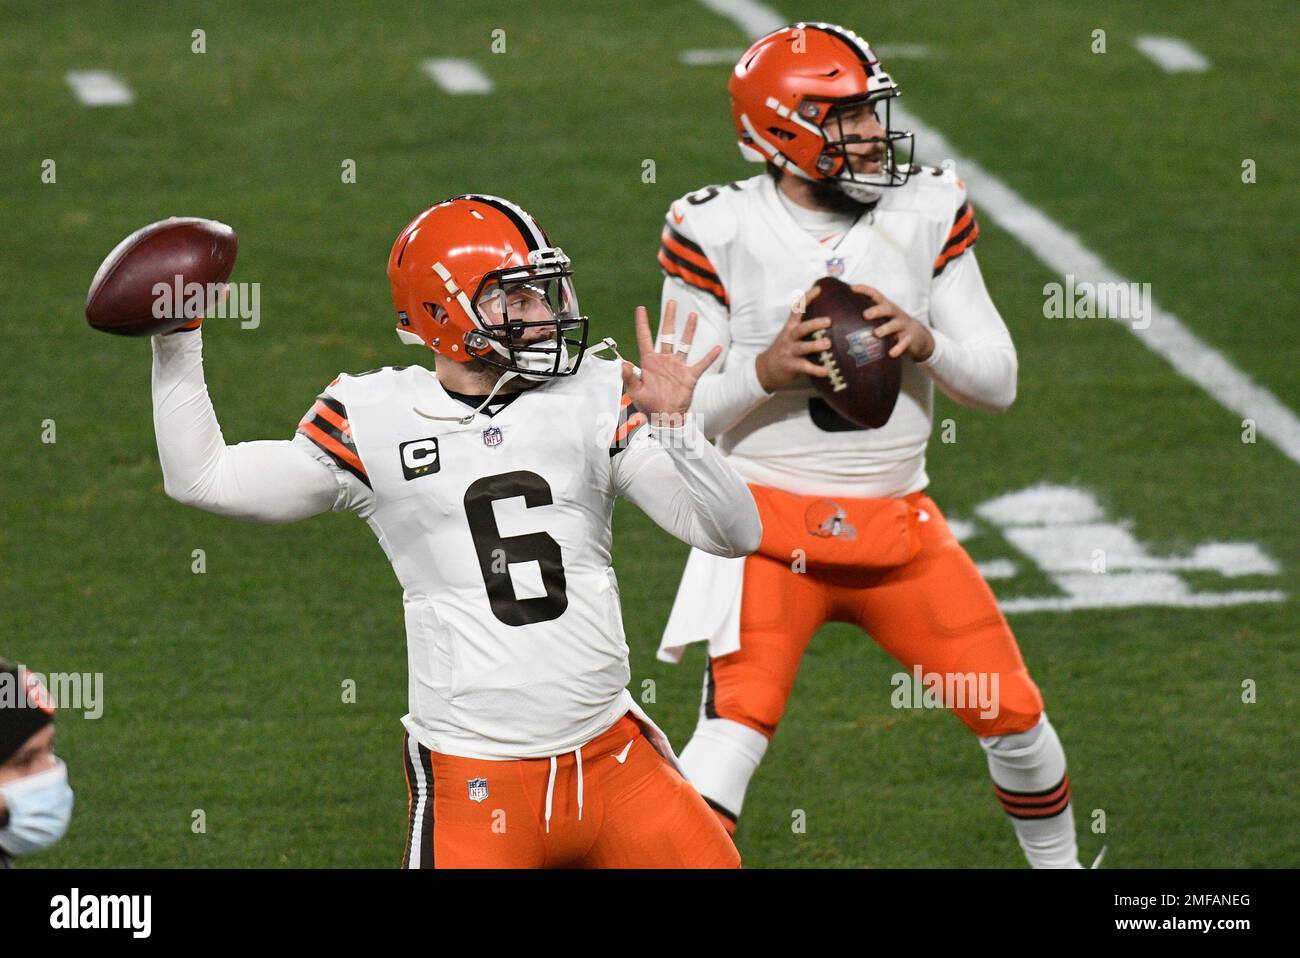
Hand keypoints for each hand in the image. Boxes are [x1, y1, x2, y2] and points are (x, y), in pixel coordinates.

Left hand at [621, 300, 721, 421]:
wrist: (665, 418)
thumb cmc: (648, 407)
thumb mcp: (635, 393)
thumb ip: (629, 377)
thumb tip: (623, 363)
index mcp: (649, 362)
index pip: (644, 338)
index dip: (642, 323)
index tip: (640, 308)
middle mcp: (664, 360)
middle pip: (667, 334)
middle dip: (669, 318)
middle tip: (672, 302)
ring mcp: (678, 367)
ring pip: (685, 344)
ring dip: (689, 330)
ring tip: (693, 315)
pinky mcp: (689, 376)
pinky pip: (701, 364)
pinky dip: (709, 357)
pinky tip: (717, 347)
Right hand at [755, 285, 833, 390]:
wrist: (766, 369)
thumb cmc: (785, 350)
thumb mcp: (790, 335)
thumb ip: (804, 327)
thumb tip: (828, 317)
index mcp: (790, 327)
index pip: (797, 309)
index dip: (807, 298)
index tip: (819, 289)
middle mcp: (789, 337)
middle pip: (801, 328)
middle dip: (814, 324)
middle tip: (828, 321)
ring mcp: (789, 352)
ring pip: (802, 347)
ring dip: (815, 345)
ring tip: (828, 344)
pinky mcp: (791, 366)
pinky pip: (804, 367)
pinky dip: (816, 369)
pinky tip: (826, 371)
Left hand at [856, 284, 933, 360]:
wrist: (918, 337)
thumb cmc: (892, 326)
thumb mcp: (883, 318)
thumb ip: (868, 316)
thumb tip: (840, 316)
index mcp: (886, 307)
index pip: (875, 294)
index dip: (864, 290)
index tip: (851, 288)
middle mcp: (895, 314)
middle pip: (887, 308)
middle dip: (876, 310)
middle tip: (865, 315)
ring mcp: (903, 326)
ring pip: (895, 325)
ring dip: (886, 329)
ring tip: (877, 333)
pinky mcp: (909, 338)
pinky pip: (904, 343)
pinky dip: (898, 348)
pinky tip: (891, 354)